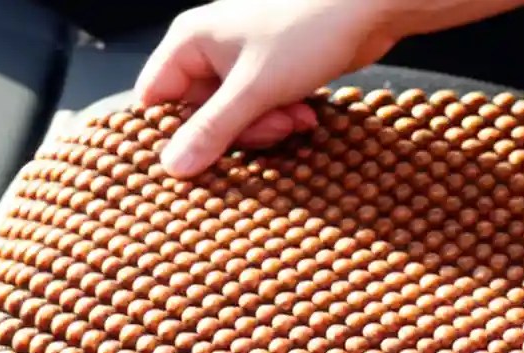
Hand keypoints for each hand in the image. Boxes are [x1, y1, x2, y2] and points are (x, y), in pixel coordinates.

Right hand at [134, 0, 404, 176]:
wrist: (368, 8)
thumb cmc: (308, 30)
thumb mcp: (253, 90)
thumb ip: (211, 130)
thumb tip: (173, 166)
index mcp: (189, 41)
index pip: (155, 98)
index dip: (172, 131)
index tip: (195, 157)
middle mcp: (208, 47)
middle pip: (197, 112)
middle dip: (235, 132)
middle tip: (268, 130)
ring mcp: (239, 58)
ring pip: (232, 115)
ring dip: (262, 128)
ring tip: (292, 118)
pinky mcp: (269, 69)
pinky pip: (259, 107)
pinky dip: (279, 116)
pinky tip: (304, 113)